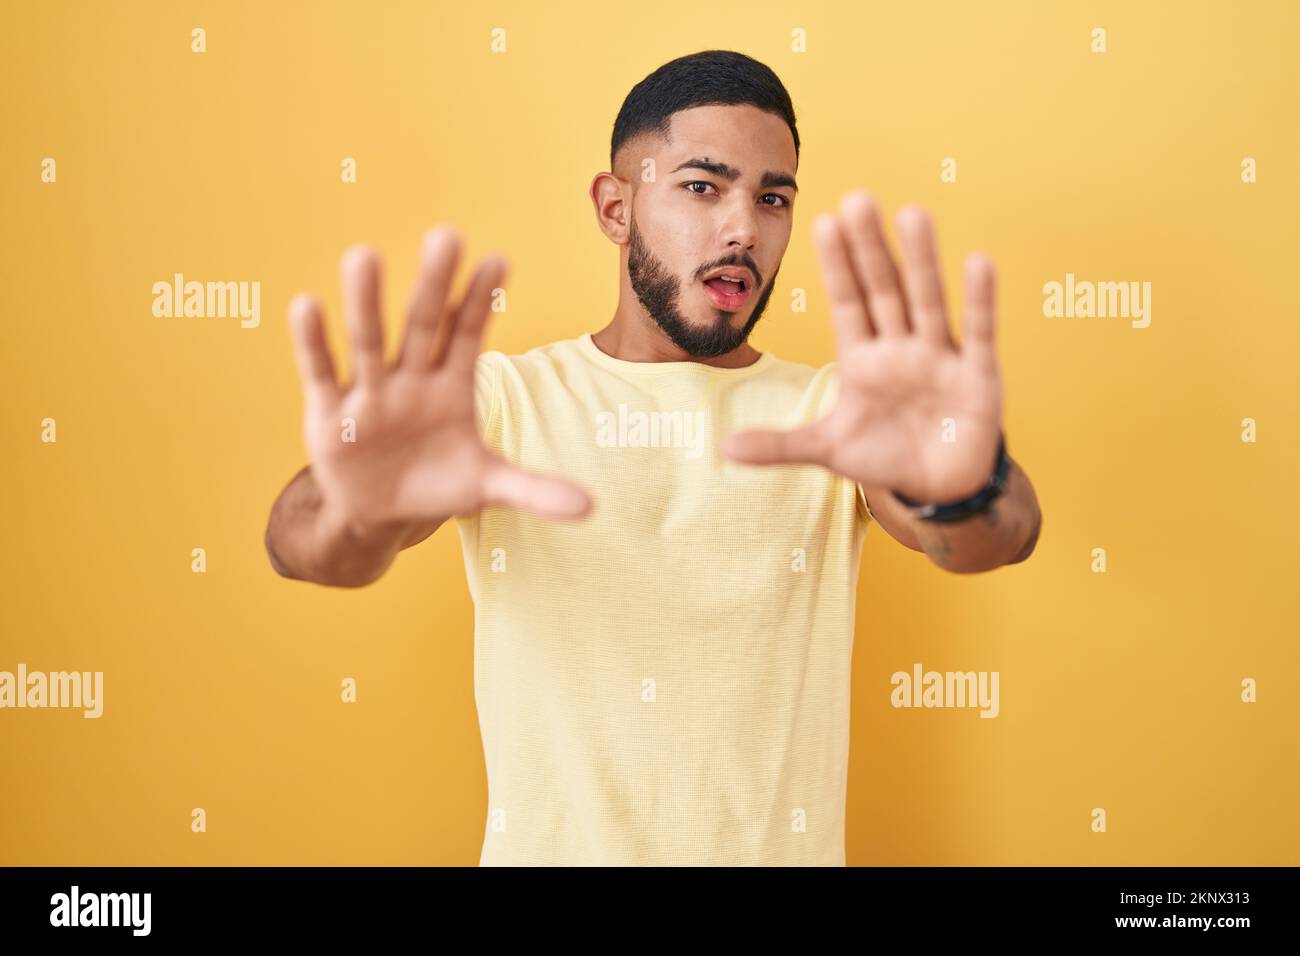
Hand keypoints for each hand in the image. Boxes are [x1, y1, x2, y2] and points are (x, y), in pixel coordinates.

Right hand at [288, 226, 593, 530]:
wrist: (379, 512)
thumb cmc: (438, 483)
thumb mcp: (486, 487)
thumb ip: (533, 489)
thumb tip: (590, 507)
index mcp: (453, 385)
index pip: (469, 335)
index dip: (480, 302)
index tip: (499, 261)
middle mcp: (412, 378)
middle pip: (423, 324)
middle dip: (434, 284)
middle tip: (446, 234)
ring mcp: (370, 392)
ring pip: (369, 340)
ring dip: (366, 301)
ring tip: (363, 254)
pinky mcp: (330, 414)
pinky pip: (322, 373)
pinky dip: (313, 343)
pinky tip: (307, 304)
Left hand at [721, 192, 1003, 503]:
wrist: (938, 487)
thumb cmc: (884, 454)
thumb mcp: (828, 448)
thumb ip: (779, 444)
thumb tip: (723, 449)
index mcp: (862, 358)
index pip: (846, 303)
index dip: (836, 265)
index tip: (822, 220)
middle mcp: (900, 347)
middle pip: (883, 290)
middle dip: (870, 249)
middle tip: (857, 197)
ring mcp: (939, 358)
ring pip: (928, 301)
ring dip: (921, 261)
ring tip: (913, 213)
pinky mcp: (978, 377)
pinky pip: (980, 334)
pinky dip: (980, 302)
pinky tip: (978, 261)